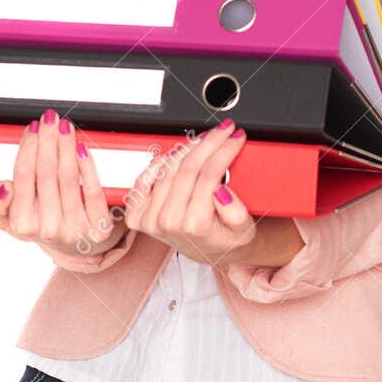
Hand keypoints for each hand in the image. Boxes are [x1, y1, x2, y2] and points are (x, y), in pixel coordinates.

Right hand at [0, 110, 124, 259]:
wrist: (74, 249)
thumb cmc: (41, 226)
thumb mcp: (9, 222)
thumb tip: (3, 186)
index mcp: (23, 225)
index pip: (23, 176)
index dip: (28, 147)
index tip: (32, 129)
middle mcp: (49, 229)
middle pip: (47, 173)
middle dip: (47, 141)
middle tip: (49, 120)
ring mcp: (76, 229)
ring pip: (69, 178)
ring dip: (66, 146)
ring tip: (64, 128)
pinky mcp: (99, 228)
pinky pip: (93, 191)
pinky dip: (87, 166)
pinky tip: (81, 148)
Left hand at [123, 118, 256, 263]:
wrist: (207, 250)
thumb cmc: (224, 239)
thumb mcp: (243, 231)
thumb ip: (236, 213)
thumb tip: (220, 191)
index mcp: (194, 225)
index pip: (209, 174)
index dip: (224, 150)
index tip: (235, 138)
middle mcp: (168, 222)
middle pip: (188, 167)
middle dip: (210, 142)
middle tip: (223, 131)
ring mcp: (150, 218)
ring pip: (168, 167)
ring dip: (189, 146)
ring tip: (207, 138)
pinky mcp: (138, 214)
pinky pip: (145, 178)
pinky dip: (160, 161)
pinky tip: (177, 152)